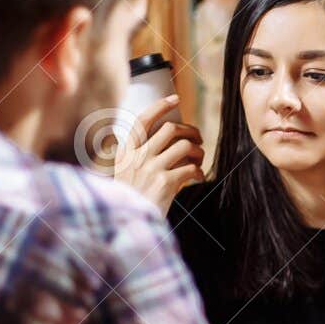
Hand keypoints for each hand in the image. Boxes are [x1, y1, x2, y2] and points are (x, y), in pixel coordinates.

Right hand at [113, 94, 204, 211]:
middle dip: (190, 131)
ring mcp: (151, 169)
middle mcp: (137, 156)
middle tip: (198, 140)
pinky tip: (198, 178)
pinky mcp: (165, 183)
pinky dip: (199, 172)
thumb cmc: (131, 199)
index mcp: (126, 151)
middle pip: (171, 129)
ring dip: (198, 152)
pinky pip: (191, 168)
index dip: (161, 106)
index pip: (144, 120)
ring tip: (199, 160)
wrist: (127, 225)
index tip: (176, 98)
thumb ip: (139, 156)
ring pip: (185, 146)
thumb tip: (170, 139)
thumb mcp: (125, 173)